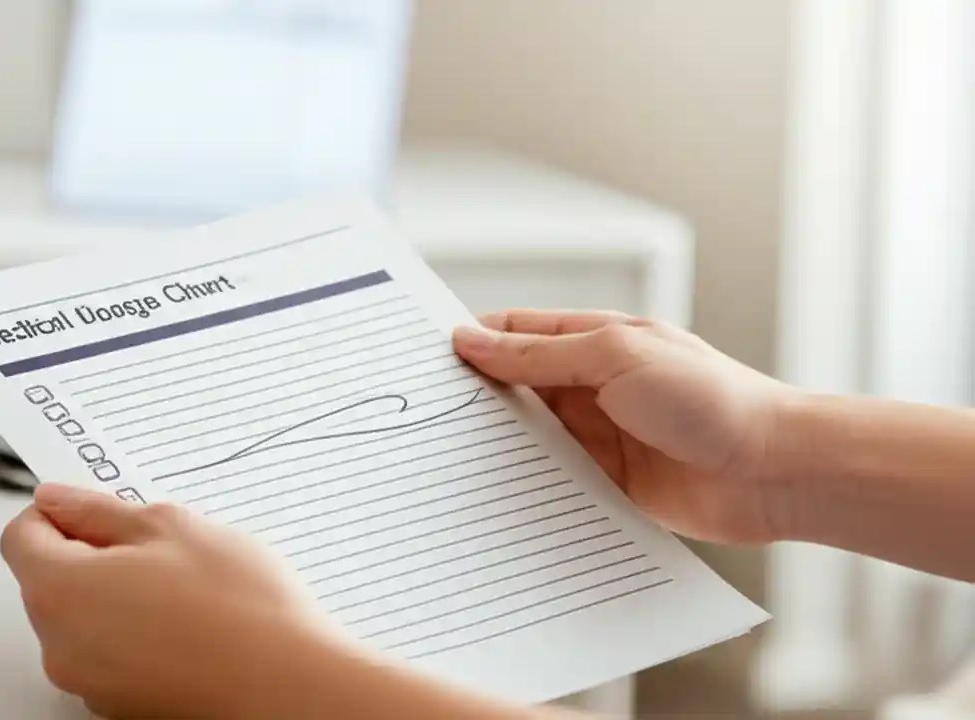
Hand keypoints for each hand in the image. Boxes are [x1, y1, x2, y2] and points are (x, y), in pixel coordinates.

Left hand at [0, 484, 351, 718]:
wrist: (287, 687)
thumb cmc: (237, 607)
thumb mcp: (169, 527)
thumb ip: (98, 511)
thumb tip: (57, 500)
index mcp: (59, 591)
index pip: (21, 535)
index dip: (58, 513)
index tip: (99, 509)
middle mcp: (59, 646)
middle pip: (49, 580)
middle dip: (94, 553)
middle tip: (160, 546)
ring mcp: (89, 683)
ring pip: (84, 617)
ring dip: (119, 594)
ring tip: (184, 588)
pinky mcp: (119, 704)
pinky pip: (111, 653)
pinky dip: (137, 633)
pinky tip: (189, 624)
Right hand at [452, 309, 799, 543]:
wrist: (775, 472)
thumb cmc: (712, 400)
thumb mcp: (616, 358)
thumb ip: (540, 356)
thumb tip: (473, 341)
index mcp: (595, 341)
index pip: (515, 334)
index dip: (471, 342)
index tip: (425, 360)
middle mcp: (592, 386)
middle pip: (514, 389)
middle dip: (473, 400)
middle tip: (422, 416)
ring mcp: (599, 437)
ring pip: (527, 439)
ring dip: (496, 448)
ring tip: (444, 461)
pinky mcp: (606, 484)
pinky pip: (551, 482)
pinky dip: (524, 488)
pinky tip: (492, 498)